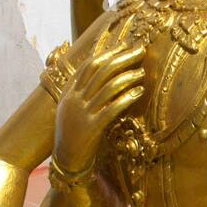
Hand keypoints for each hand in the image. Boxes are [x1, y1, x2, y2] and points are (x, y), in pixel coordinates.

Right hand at [53, 42, 144, 171]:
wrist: (65, 160)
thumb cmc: (73, 134)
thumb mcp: (72, 109)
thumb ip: (82, 92)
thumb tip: (101, 75)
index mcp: (70, 93)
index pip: (90, 65)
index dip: (108, 54)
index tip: (124, 46)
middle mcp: (75, 100)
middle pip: (101, 72)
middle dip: (122, 58)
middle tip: (139, 51)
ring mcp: (83, 113)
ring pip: (108, 88)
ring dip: (127, 77)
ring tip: (141, 72)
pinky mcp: (92, 128)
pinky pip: (112, 108)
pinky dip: (127, 98)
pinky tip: (138, 92)